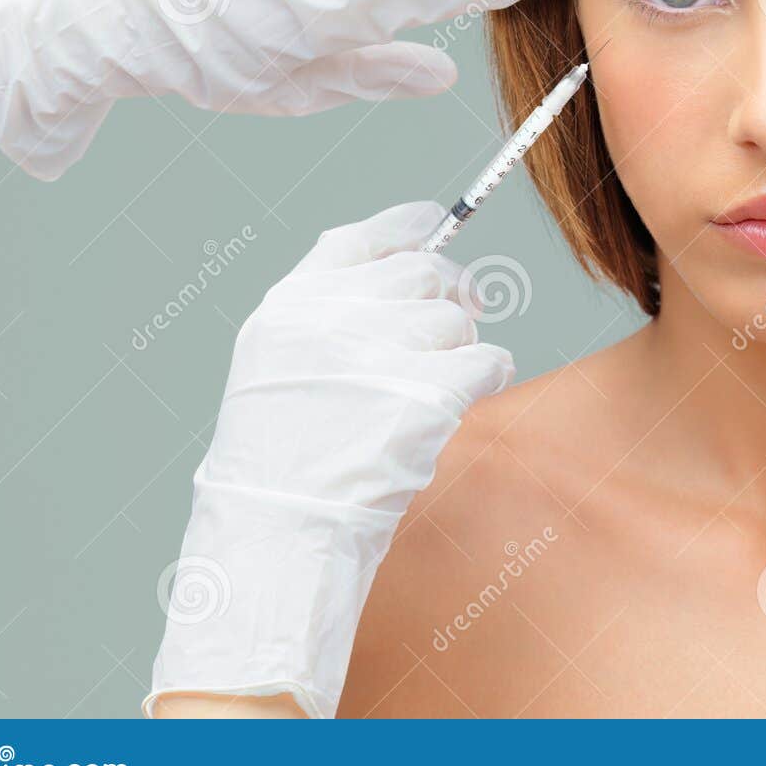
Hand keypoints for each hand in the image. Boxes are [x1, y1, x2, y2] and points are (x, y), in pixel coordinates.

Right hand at [145, 200, 514, 718]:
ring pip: (456, 320)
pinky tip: (465, 399)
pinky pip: (487, 360)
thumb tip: (418, 268)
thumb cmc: (284, 462)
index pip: (362, 238)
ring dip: (459, 350)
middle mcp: (329, 319)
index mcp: (289, 307)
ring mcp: (375, 356)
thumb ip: (330, 313)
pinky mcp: (420, 398)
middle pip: (423, 272)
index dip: (408, 228)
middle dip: (450, 293)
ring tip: (429, 392)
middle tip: (461, 317)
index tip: (435, 229)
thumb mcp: (276, 367)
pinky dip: (488, 375)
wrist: (277, 537)